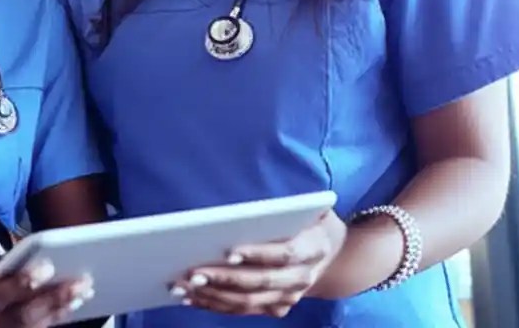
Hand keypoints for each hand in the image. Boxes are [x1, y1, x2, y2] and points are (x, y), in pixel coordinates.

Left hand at [173, 210, 346, 317]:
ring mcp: (288, 296)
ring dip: (214, 296)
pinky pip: (242, 310)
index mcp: (313, 249)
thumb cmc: (310, 222)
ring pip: (248, 302)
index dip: (258, 254)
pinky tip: (192, 297)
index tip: (229, 251)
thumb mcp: (309, 209)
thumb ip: (286, 209)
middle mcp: (302, 278)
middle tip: (193, 273)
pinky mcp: (275, 307)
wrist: (335, 255)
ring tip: (184, 287)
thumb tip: (247, 208)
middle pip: (261, 282)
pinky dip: (215, 305)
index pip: (284, 255)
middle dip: (225, 279)